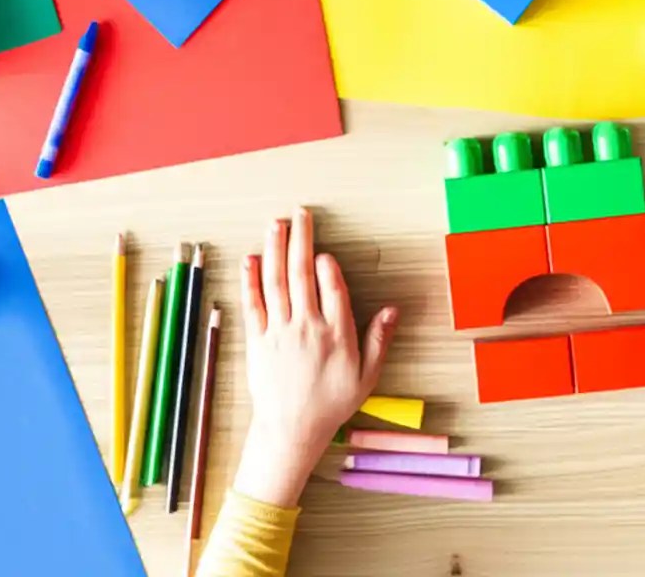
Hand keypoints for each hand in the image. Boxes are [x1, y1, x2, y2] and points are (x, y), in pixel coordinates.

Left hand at [233, 207, 398, 507]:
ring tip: (276, 224)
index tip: (325, 250)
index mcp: (336, 335)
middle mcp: (307, 328)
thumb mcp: (366, 376)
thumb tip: (393, 310)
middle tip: (300, 214)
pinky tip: (251, 258)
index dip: (329, 267)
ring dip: (275, 249)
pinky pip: (253, 304)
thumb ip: (378, 339)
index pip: (333, 290)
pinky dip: (251, 280)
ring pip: (276, 282)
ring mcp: (279, 332)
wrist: (291, 429)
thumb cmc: (332, 403)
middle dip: (301, 240)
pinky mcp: (258, 340)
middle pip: (303, 275)